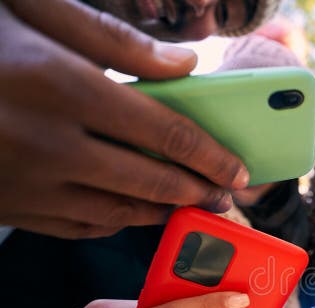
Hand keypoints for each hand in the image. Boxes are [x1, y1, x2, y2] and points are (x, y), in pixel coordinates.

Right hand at [0, 0, 250, 238]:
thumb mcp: (34, 8)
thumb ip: (113, 39)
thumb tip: (184, 65)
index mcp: (64, 86)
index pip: (166, 133)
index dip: (212, 157)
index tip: (239, 171)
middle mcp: (49, 143)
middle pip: (149, 181)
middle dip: (196, 193)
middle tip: (223, 198)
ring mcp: (25, 182)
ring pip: (116, 212)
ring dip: (160, 212)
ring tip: (186, 207)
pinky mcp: (7, 205)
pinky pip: (76, 226)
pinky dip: (113, 223)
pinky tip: (131, 212)